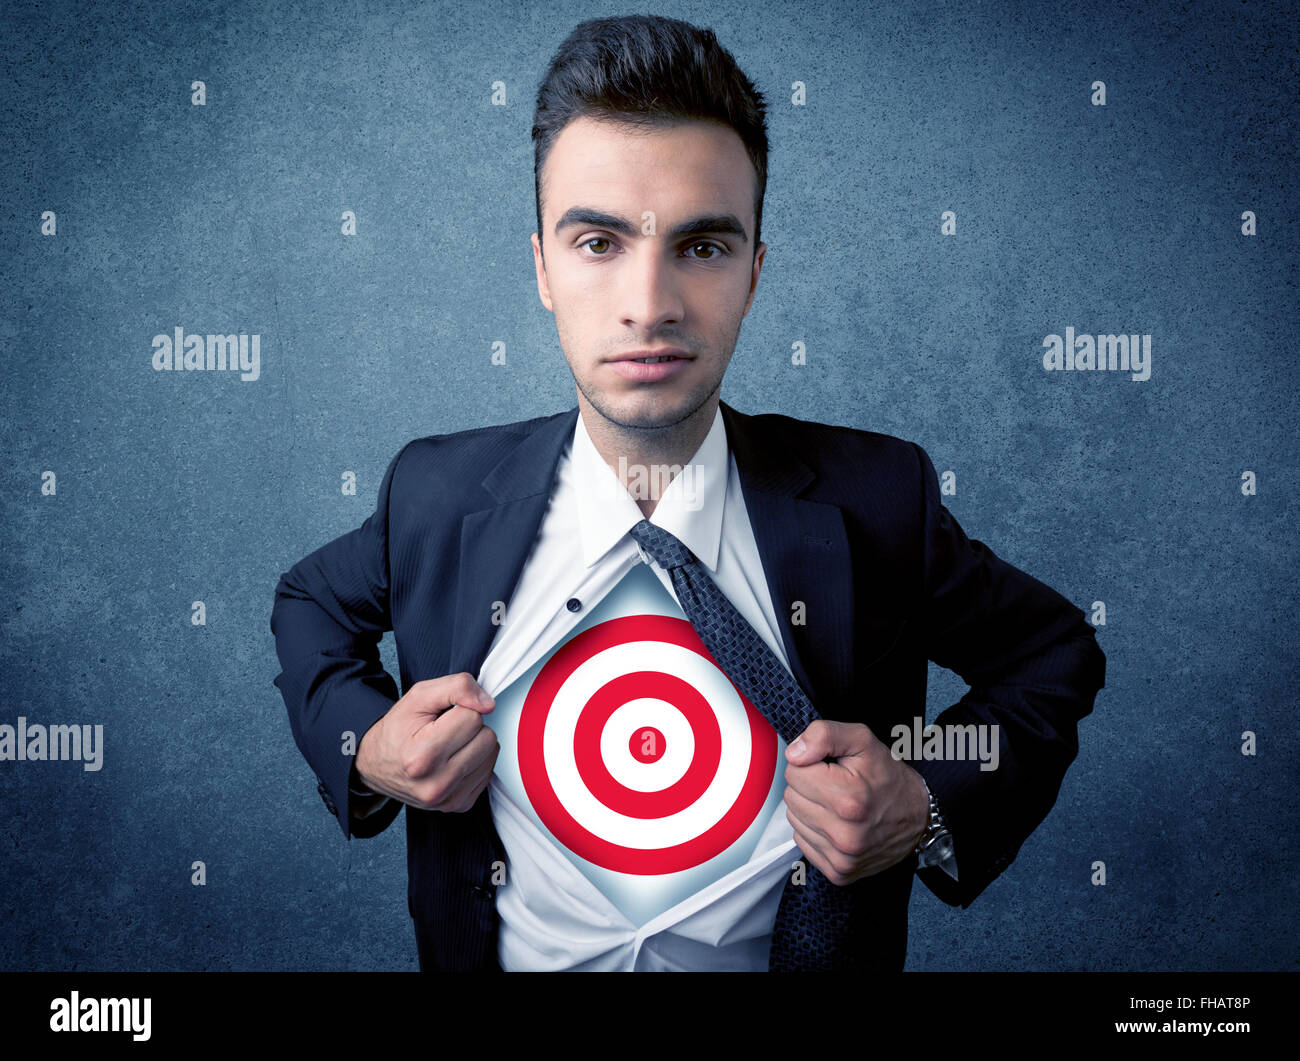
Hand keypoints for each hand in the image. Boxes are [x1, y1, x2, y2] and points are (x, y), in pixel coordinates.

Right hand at [355, 672, 499, 812]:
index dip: (460, 709)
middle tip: (446, 730)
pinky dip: (475, 761)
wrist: (376, 765)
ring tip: (449, 745)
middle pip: (487, 738)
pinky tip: (453, 760)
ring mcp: (449, 799)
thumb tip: (488, 703)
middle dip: (470, 727)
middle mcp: (436, 784)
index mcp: (422, 756)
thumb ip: (456, 688)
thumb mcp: (418, 697)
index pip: (472, 718)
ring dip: (475, 744)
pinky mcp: (460, 805)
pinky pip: (488, 772)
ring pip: (491, 753)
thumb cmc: (397, 730)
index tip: (442, 717)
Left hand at [782, 720, 928, 884]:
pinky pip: (802, 842)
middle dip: (809, 785)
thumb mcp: (863, 740)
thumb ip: (824, 735)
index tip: (831, 767)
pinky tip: (836, 823)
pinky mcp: (839, 873)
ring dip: (811, 808)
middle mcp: (844, 834)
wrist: (917, 817)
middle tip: (836, 785)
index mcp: (848, 799)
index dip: (810, 764)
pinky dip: (815, 830)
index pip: (794, 772)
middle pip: (791, 796)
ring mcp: (841, 857)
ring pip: (794, 819)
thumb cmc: (888, 777)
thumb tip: (794, 753)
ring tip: (838, 804)